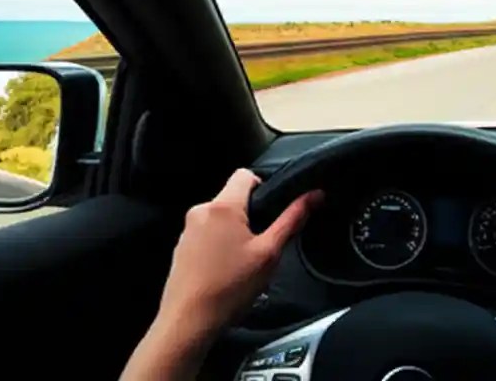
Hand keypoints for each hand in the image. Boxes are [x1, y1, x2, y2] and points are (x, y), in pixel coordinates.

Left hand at [121, 169, 321, 380]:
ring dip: (234, 232)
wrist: (188, 320)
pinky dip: (218, 245)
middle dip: (250, 215)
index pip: (245, 174)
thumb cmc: (230, 287)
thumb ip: (292, 220)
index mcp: (222, 206)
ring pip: (219, 218)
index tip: (272, 212)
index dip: (264, 187)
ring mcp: (187, 229)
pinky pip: (206, 234)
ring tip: (243, 262)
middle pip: (232, 198)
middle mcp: (200, 210)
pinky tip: (225, 271)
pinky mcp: (180, 247)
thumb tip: (314, 194)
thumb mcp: (269, 254)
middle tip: (262, 244)